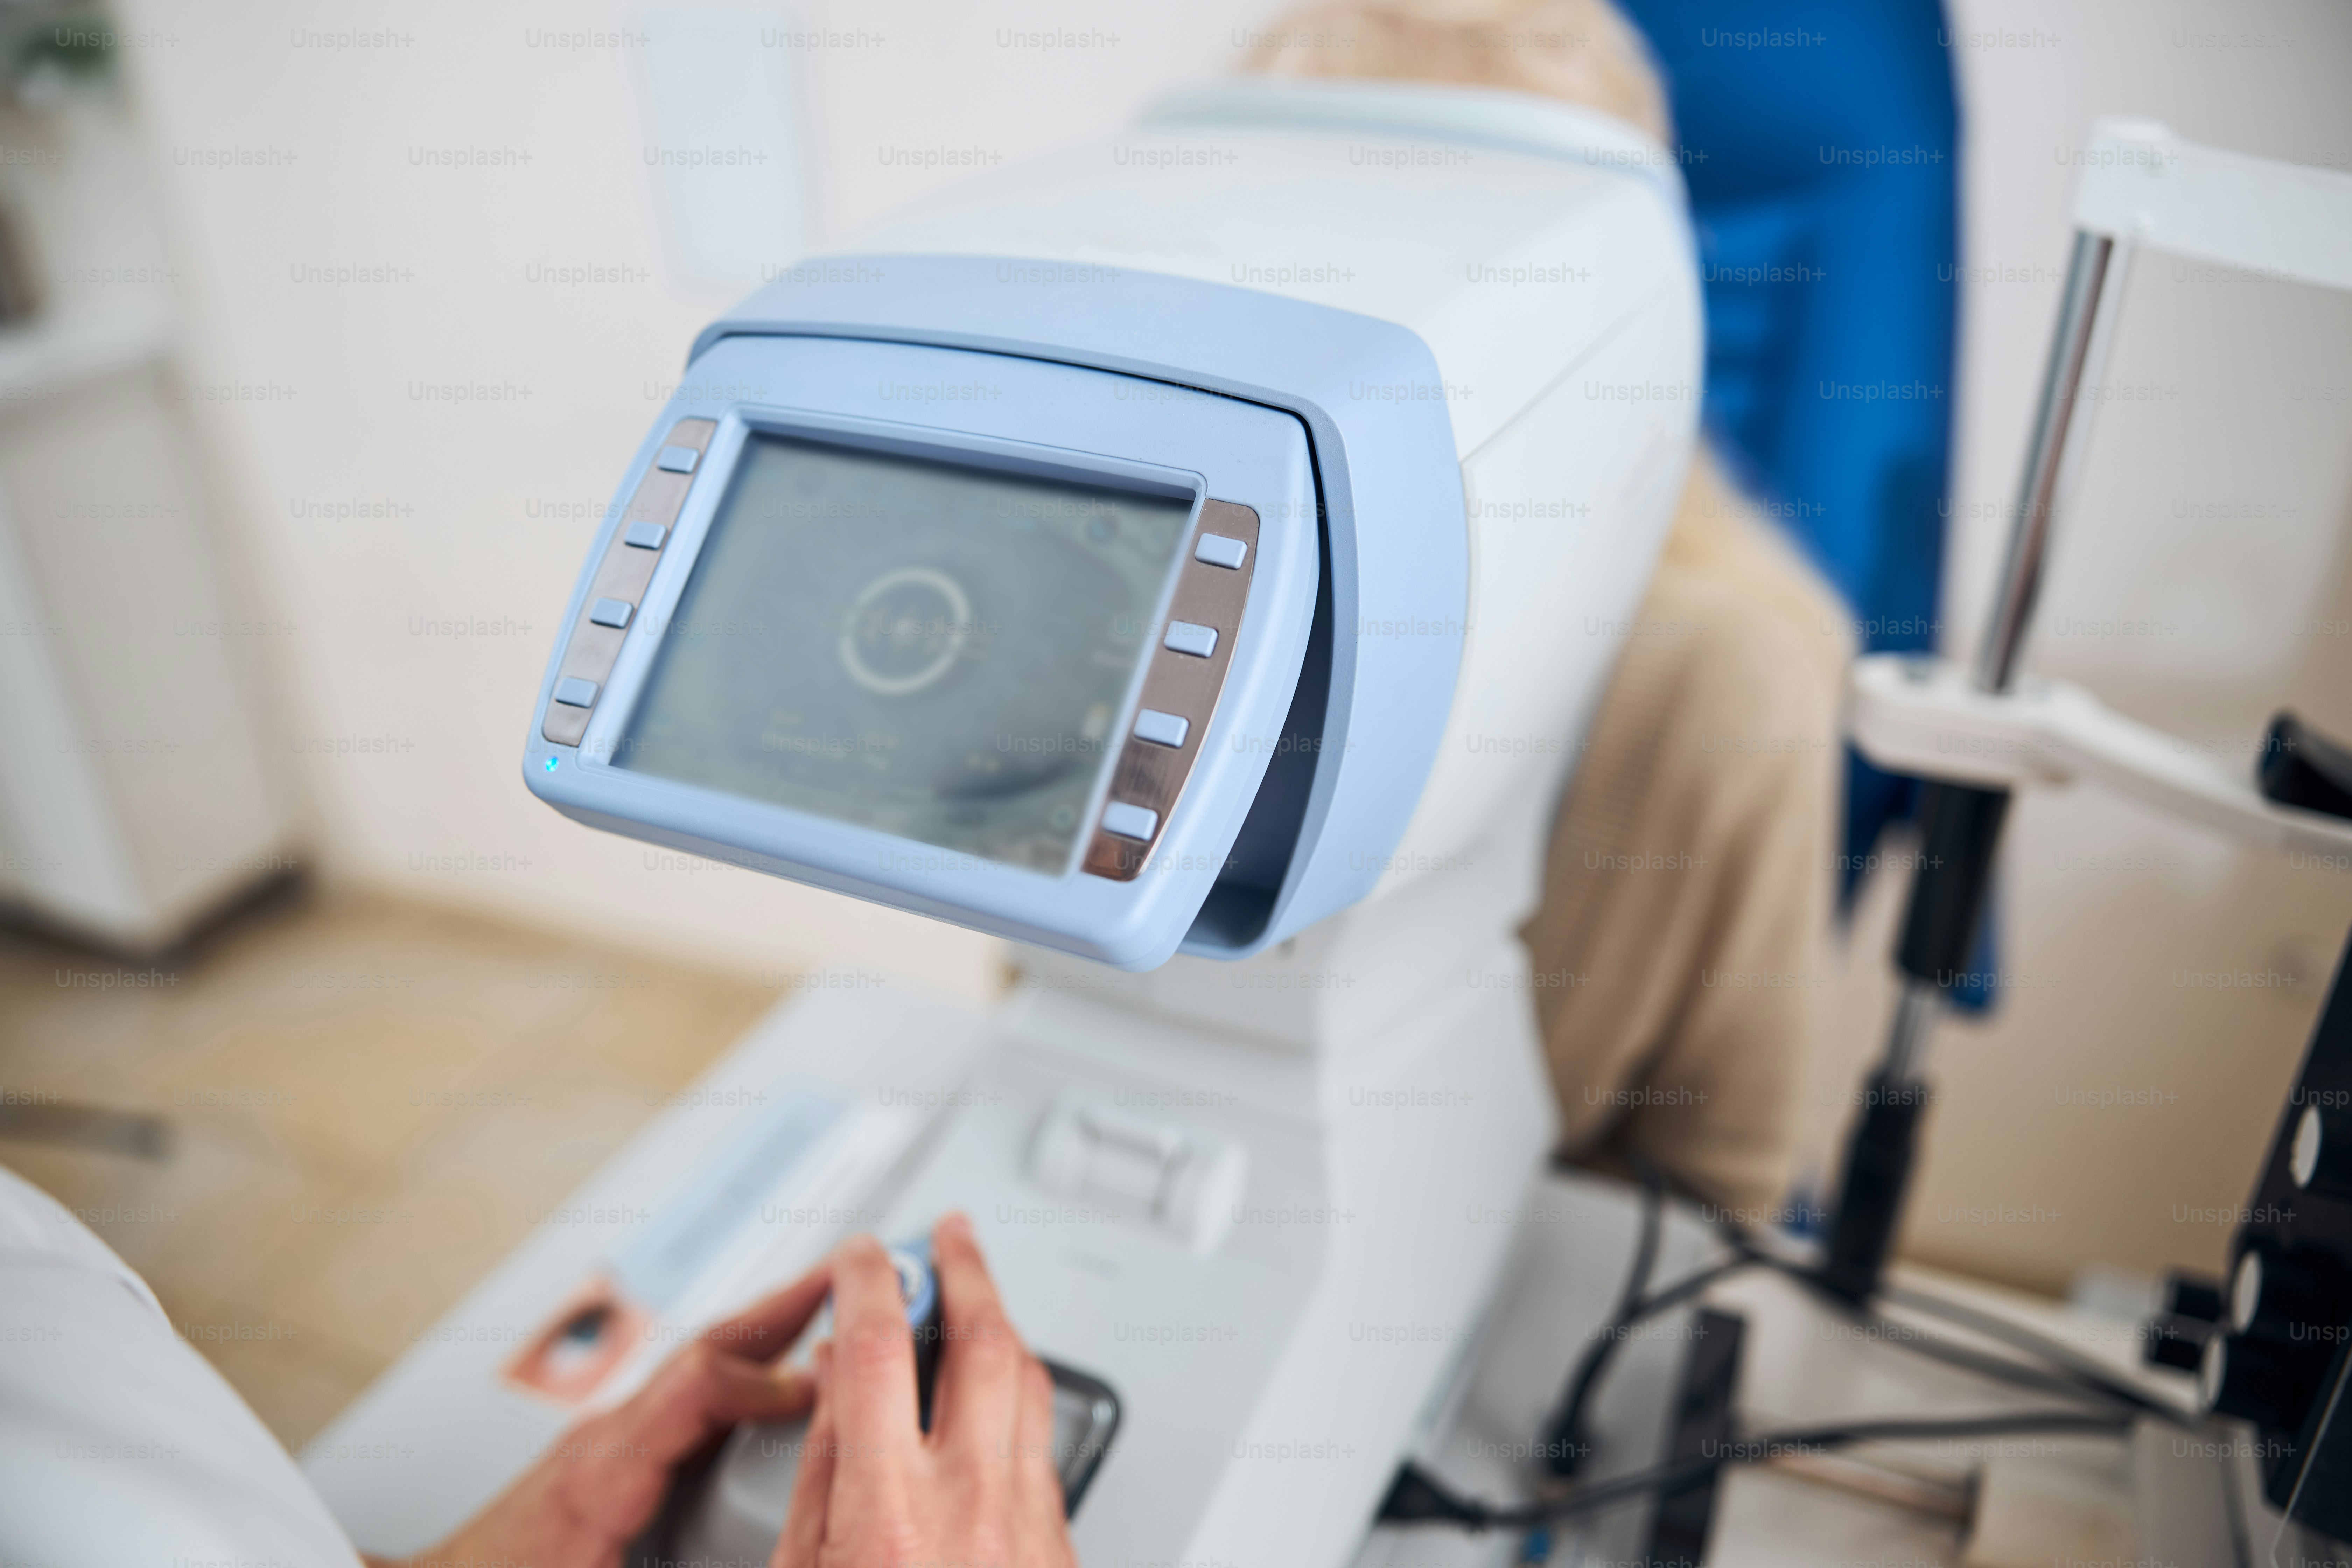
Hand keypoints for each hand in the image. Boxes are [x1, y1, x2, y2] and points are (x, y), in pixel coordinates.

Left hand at [376, 1267, 830, 1567]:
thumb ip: (676, 1565)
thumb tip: (749, 1552)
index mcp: (600, 1476)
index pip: (693, 1391)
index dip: (764, 1383)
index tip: (827, 1389)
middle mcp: (604, 1440)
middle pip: (704, 1351)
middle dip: (783, 1308)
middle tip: (855, 1277)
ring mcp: (607, 1440)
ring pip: (697, 1364)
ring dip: (766, 1330)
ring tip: (835, 1306)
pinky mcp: (612, 1455)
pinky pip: (687, 1393)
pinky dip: (741, 1369)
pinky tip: (779, 1378)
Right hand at [775, 1213, 1073, 1567]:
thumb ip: (819, 1470)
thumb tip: (834, 1375)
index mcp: (889, 1514)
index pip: (877, 1350)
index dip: (866, 1282)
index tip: (860, 1258)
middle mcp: (970, 1506)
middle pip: (982, 1341)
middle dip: (964, 1269)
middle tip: (950, 1235)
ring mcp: (1024, 1524)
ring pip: (1029, 1382)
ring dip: (1001, 1325)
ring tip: (978, 1298)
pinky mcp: (1058, 1546)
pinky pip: (1046, 1444)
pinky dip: (1020, 1397)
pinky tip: (1000, 1389)